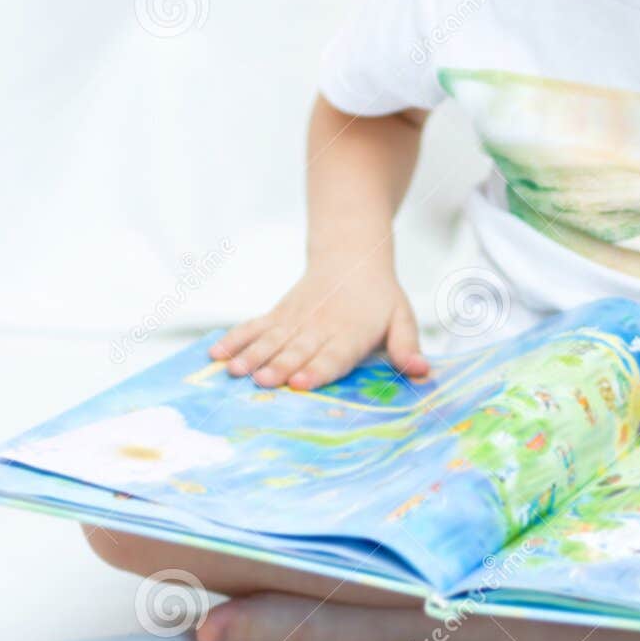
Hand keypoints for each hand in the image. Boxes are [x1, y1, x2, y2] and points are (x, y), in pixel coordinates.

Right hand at [209, 256, 429, 390]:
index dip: (318, 369)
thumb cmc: (378, 298)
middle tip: (263, 381)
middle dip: (279, 366)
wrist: (351, 258)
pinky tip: (215, 355)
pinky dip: (234, 339)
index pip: (334, 355)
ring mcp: (295, 321)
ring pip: (271, 340)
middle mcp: (319, 328)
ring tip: (234, 371)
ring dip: (251, 356)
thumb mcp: (401, 318)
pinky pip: (253, 327)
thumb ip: (407, 346)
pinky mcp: (278, 315)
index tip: (302, 383)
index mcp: (351, 333)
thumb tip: (423, 371)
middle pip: (297, 350)